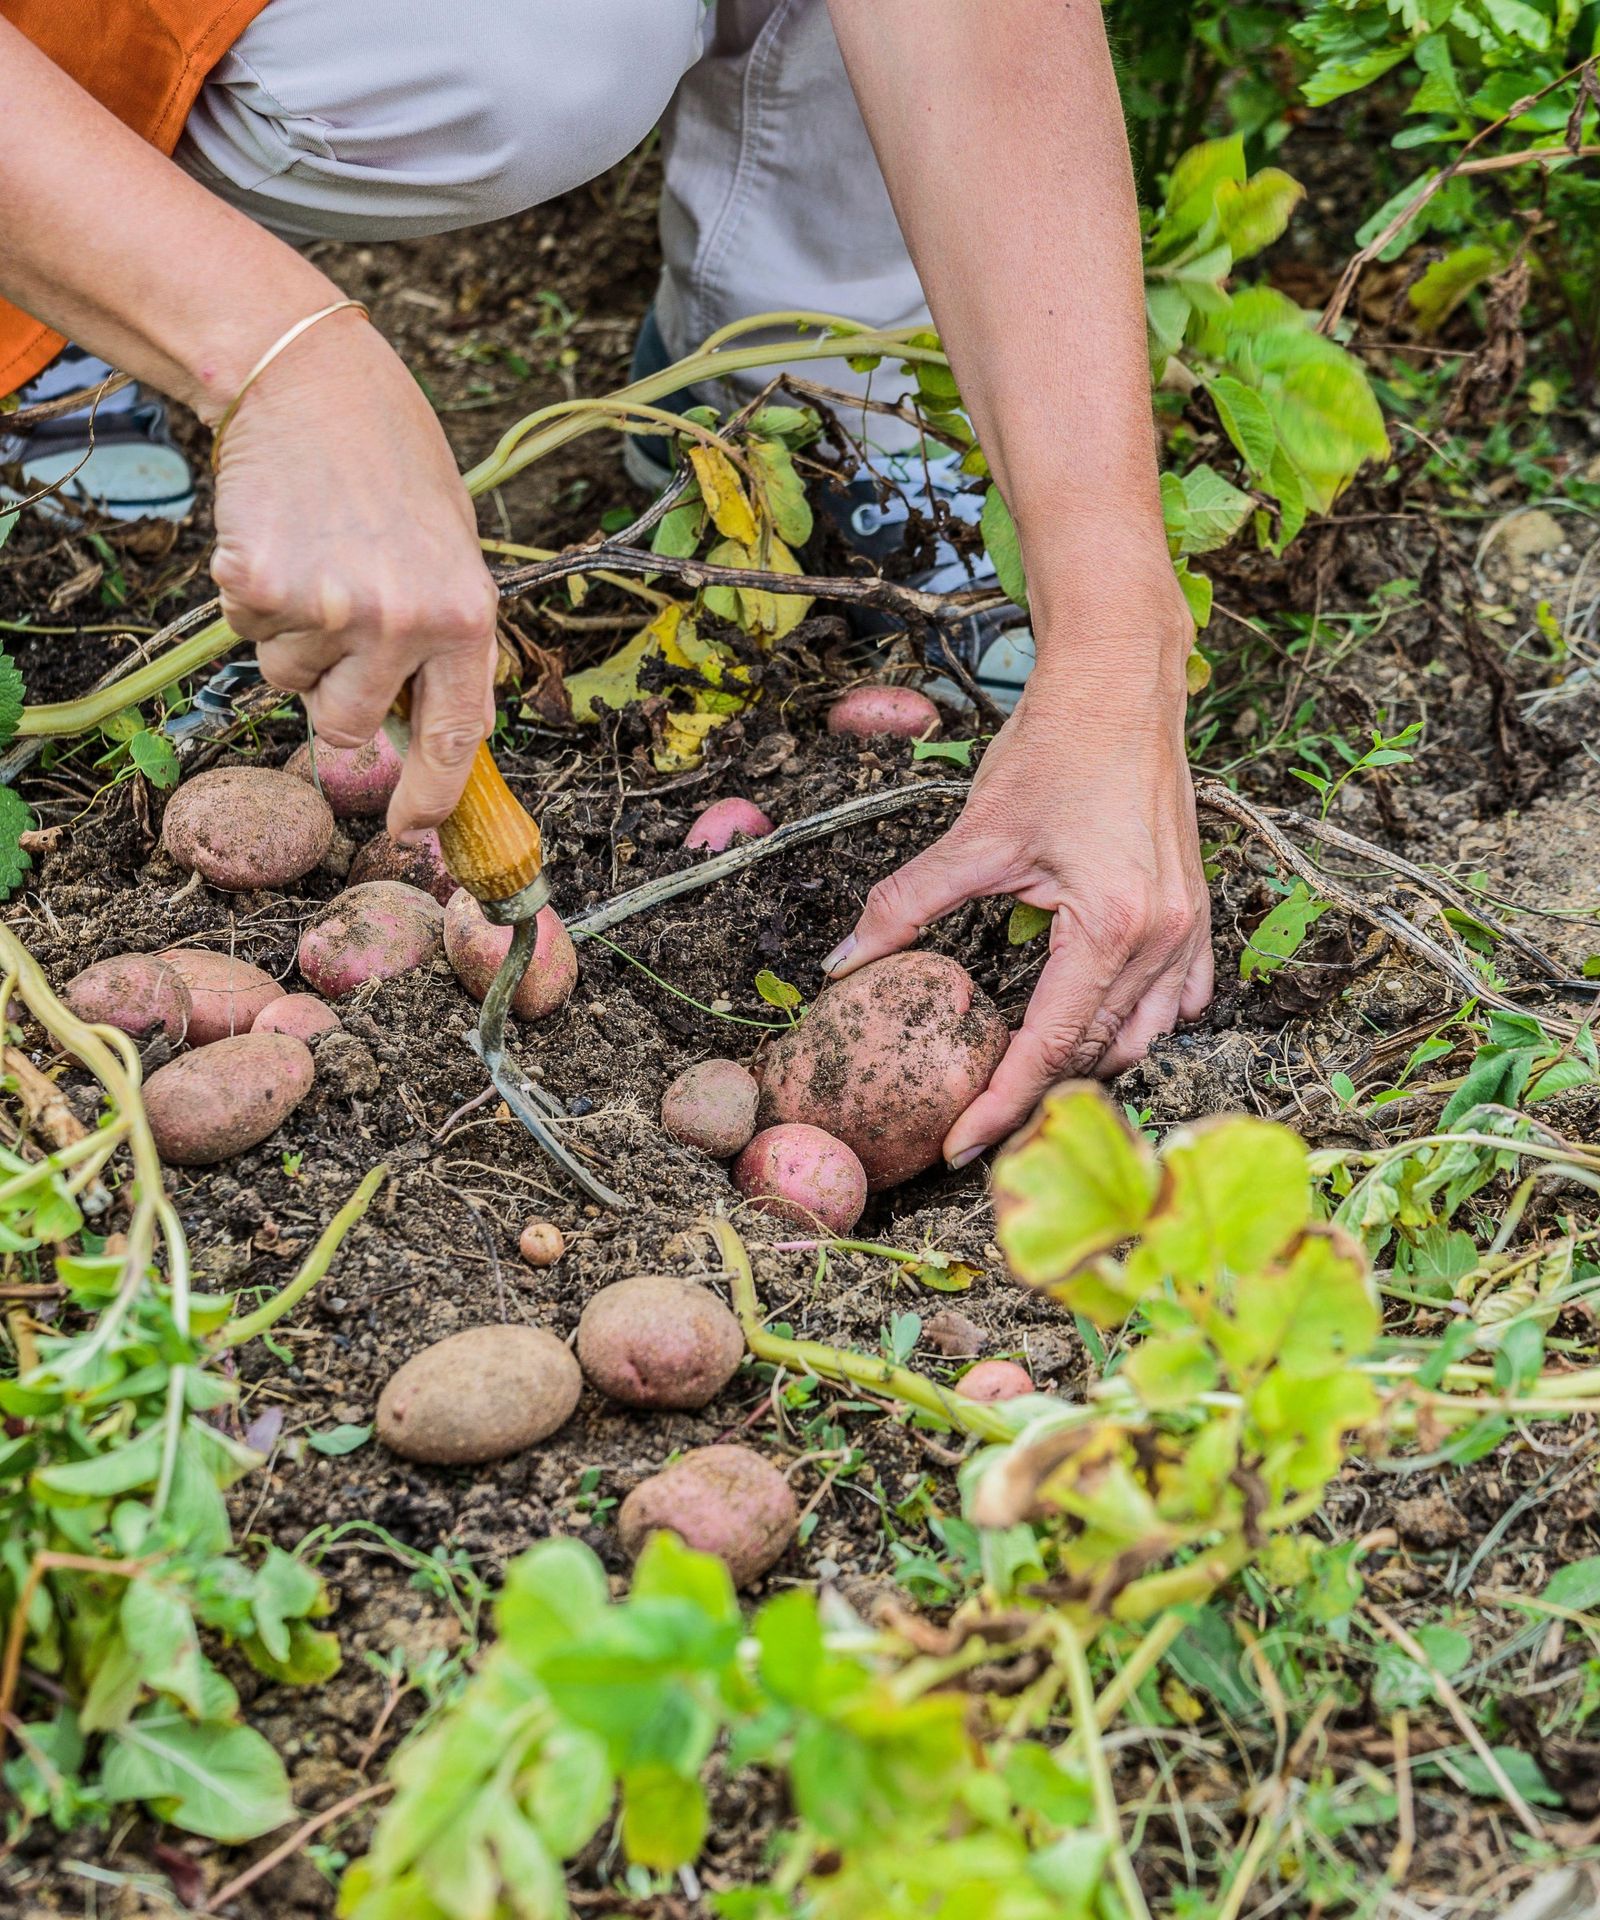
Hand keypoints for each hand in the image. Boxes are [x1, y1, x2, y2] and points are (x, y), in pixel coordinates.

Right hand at [208, 309, 498, 837]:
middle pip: (350, 728)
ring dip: (293, 641)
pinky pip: (247, 636)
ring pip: (290, 682)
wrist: (310, 379)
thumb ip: (441, 642)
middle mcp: (404, 622)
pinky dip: (252, 601)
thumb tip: (424, 735)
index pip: (456, 738)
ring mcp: (331, 608)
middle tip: (335, 625)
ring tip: (315, 560)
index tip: (413, 831)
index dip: (431, 796)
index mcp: (468, 615)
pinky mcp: (261, 589)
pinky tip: (278, 540)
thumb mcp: (451, 553)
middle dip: (334, 698)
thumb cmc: (390, 464)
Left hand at [822, 649, 1212, 1164]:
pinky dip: (1138, 1023)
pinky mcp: (1197, 911)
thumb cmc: (1055, 747)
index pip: (1049, 1047)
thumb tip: (841, 965)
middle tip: (976, 1108)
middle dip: (1037, 1088)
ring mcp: (1190, 928)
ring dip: (1088, 1060)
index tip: (958, 1147)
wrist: (1121, 682)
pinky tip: (1096, 1022)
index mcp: (1111, 928)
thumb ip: (904, 906)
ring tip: (1027, 1069)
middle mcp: (1163, 939)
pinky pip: (1180, 1000)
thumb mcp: (973, 834)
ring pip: (1145, 1036)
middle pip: (1098, 1053)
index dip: (999, 1105)